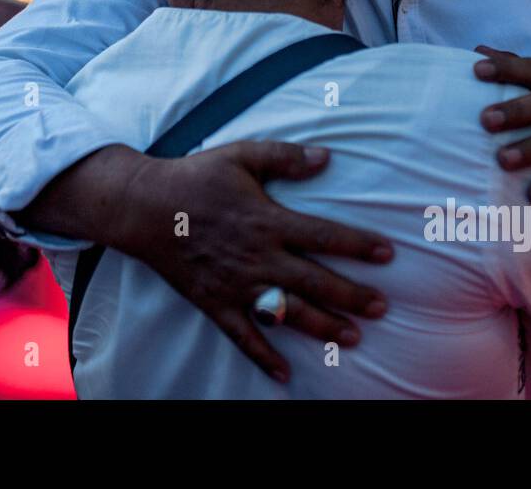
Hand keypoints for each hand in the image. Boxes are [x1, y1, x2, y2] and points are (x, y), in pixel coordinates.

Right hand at [113, 140, 392, 382]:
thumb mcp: (241, 156)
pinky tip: (284, 374)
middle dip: (351, 296)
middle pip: (314, 281)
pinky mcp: (215, 302)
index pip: (323, 235)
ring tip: (352, 339)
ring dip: (321, 326)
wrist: (143, 207)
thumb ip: (284, 157)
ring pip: (287, 312)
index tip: (387, 253)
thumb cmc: (195, 178)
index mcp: (267, 220)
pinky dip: (263, 356)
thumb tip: (326, 157)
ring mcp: (236, 284)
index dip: (357, 245)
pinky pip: (242, 336)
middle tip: (381, 307)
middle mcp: (257, 257)